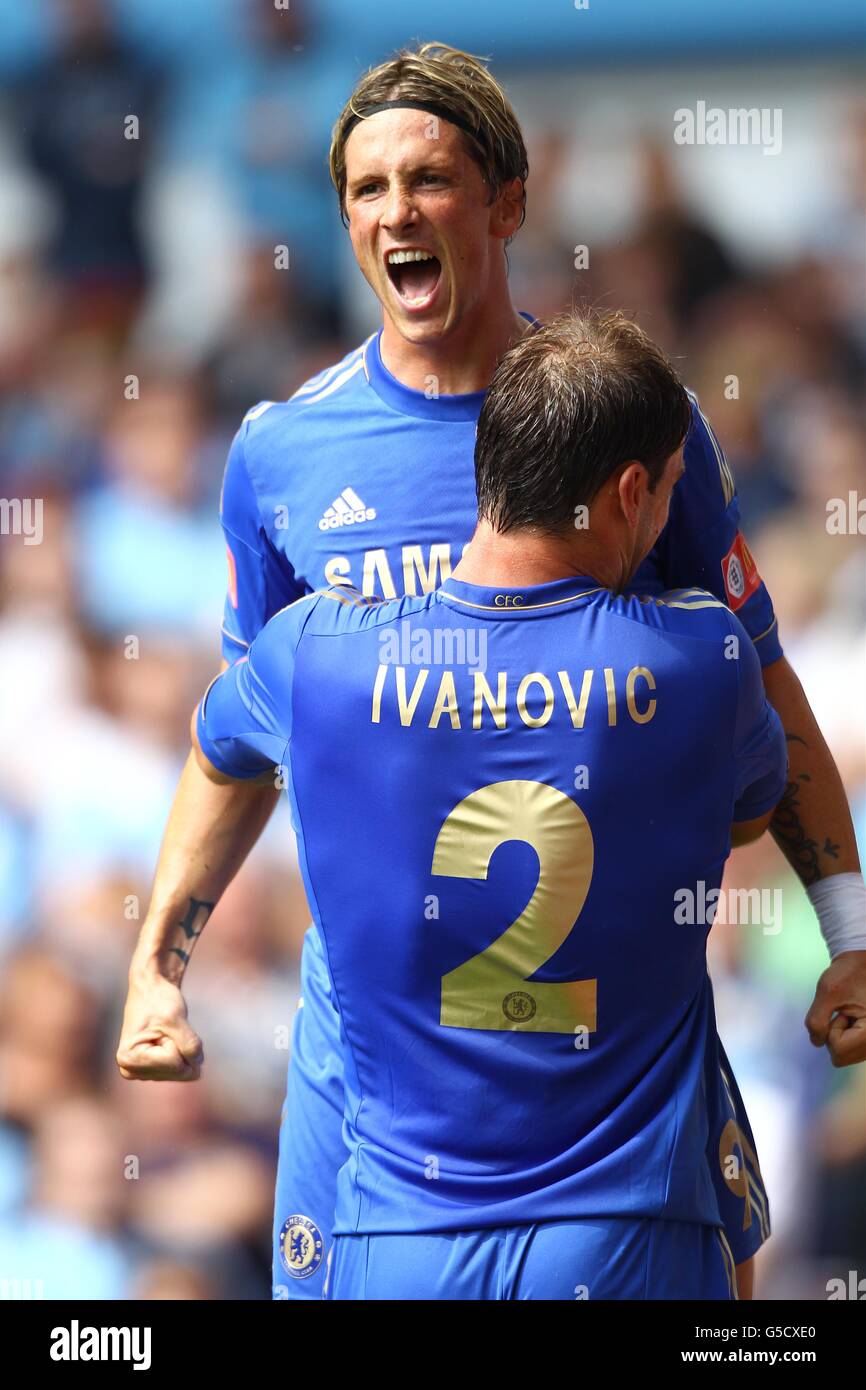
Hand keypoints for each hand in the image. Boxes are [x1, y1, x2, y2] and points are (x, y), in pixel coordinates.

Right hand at [116, 970, 203, 1080]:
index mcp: (129, 1058)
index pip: (175, 1063)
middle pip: (180, 1072)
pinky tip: (169, 1040)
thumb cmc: (158, 999)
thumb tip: (197, 1070)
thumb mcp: (175, 1018)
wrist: (150, 990)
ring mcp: (142, 1073)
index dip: (177, 1040)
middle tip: (168, 1029)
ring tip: (167, 1033)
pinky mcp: (153, 1072)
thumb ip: (189, 1044)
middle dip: (182, 1048)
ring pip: (184, 1073)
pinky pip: (184, 1071)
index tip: (162, 1025)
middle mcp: (130, 1070)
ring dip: (183, 1049)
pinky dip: (184, 1053)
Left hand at [805, 950, 865, 1066]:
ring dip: (840, 1034)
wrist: (862, 966)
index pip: (838, 1049)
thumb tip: (817, 1042)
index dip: (831, 1029)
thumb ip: (816, 1020)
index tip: (841, 1010)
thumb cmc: (848, 974)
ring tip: (850, 1014)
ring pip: (843, 1055)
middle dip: (835, 1034)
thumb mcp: (827, 991)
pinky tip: (852, 1019)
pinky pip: (848, 1050)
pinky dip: (845, 1035)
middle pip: (840, 1057)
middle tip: (845, 1012)